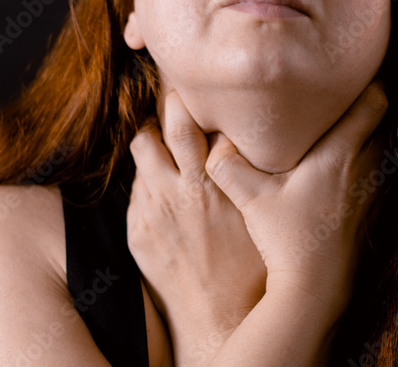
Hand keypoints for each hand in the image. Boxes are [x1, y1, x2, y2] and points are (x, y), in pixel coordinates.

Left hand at [127, 90, 267, 365]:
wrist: (222, 317)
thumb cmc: (252, 263)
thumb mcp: (261, 207)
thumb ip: (248, 166)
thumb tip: (245, 131)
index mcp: (211, 178)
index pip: (190, 117)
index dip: (189, 94)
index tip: (193, 80)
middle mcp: (178, 188)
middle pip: (160, 124)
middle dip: (167, 105)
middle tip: (177, 98)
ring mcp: (153, 209)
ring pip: (141, 152)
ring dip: (153, 141)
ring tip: (166, 138)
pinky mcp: (137, 230)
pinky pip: (136, 189)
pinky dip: (149, 180)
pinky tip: (165, 184)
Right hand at [204, 80, 388, 313]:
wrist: (315, 288)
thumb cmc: (285, 239)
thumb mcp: (250, 198)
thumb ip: (228, 165)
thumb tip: (211, 141)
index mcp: (340, 153)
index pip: (374, 101)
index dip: (368, 82)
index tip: (349, 73)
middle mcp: (364, 166)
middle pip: (381, 120)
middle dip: (365, 104)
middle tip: (339, 95)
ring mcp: (373, 191)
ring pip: (381, 146)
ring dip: (366, 134)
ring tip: (340, 128)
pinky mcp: (373, 212)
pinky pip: (377, 174)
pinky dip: (366, 164)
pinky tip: (341, 171)